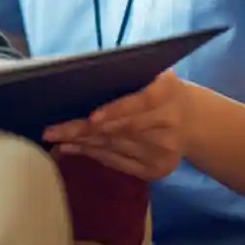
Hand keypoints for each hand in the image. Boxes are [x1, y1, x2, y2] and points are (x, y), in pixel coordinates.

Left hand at [42, 70, 187, 180]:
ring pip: (115, 146)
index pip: (142, 101)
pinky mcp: (157, 170)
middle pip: (122, 128)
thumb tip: (78, 75)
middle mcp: (170, 123)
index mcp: (168, 91)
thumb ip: (124, 75)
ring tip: (55, 137)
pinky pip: (119, 163)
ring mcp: (165, 151)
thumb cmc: (159, 91)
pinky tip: (71, 149)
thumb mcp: (152, 75)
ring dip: (82, 143)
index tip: (91, 117)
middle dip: (83, 130)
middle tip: (52, 129)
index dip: (117, 110)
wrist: (192, 121)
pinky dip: (92, 155)